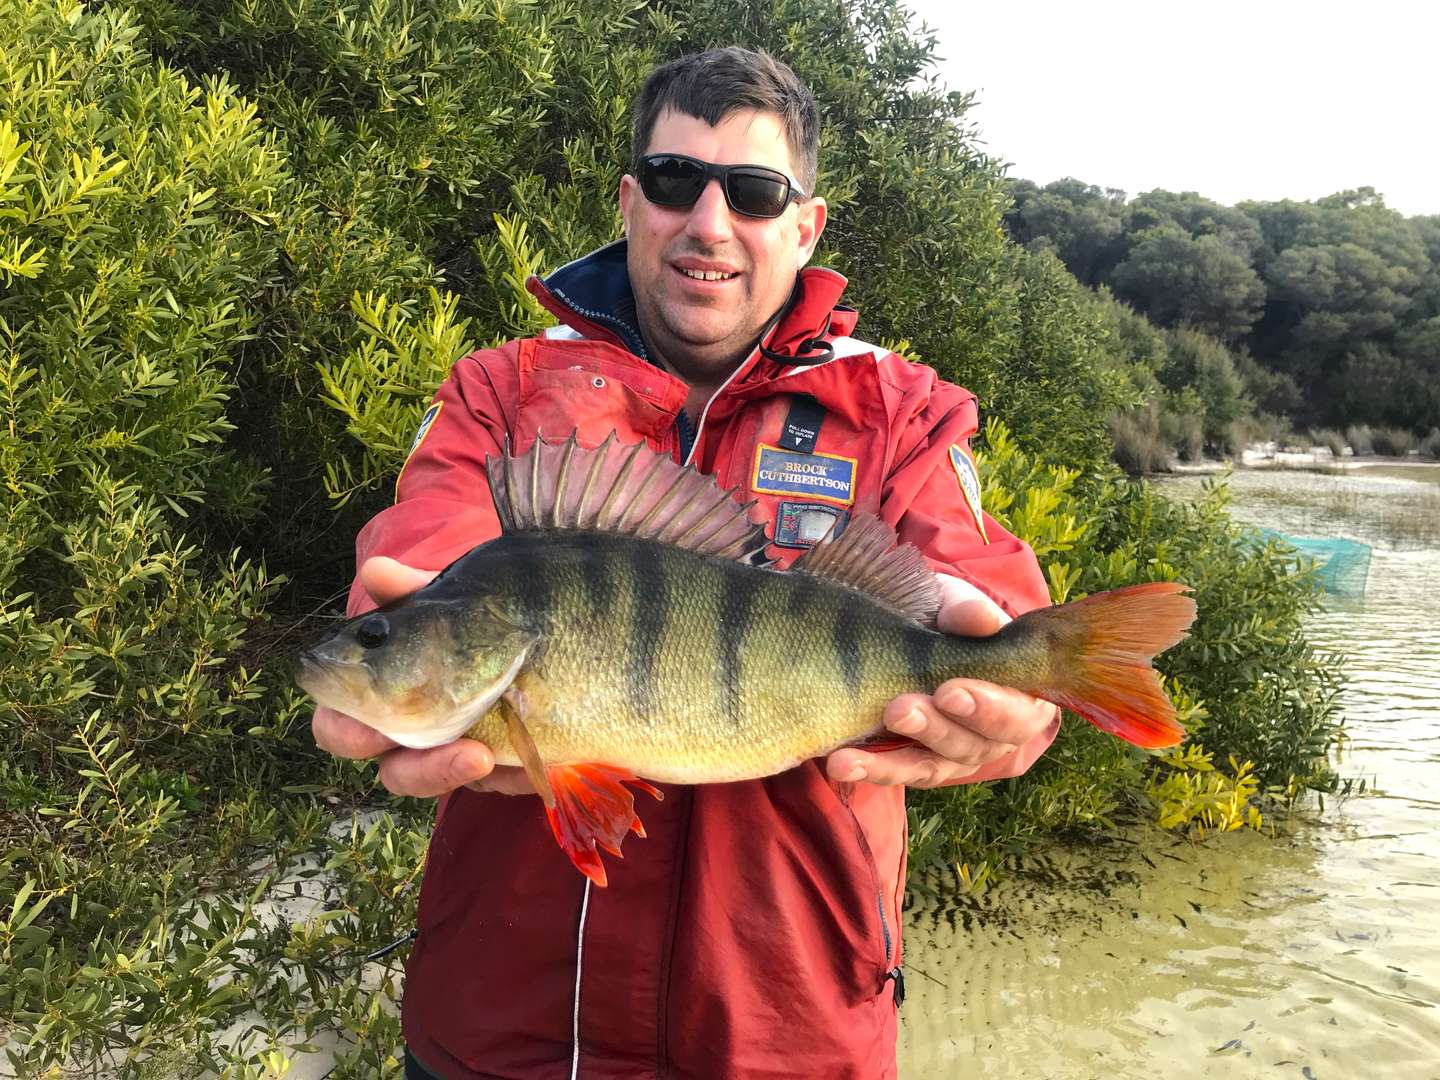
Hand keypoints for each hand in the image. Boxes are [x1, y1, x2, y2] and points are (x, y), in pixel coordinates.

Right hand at [310, 556, 534, 797]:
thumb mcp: (454, 603)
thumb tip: (377, 571)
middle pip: (390, 771)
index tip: (366, 724)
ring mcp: (456, 757)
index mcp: (382, 698)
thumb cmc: (476, 620)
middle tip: (430, 748)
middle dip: (411, 767)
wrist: (551, 633)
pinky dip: (511, 774)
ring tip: (482, 755)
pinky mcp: (502, 769)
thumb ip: (416, 592)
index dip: (344, 728)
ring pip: (441, 784)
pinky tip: (527, 761)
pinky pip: (500, 782)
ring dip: (451, 773)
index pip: (339, 724)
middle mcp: (412, 736)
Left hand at [825, 580, 1060, 788]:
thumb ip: (967, 611)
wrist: (915, 625)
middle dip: (934, 729)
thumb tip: (977, 618)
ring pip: (929, 766)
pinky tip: (840, 762)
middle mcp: (993, 737)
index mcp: (1022, 698)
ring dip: (891, 761)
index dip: (987, 709)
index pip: (1017, 716)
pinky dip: (868, 768)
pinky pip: (895, 773)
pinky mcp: (916, 763)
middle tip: (899, 709)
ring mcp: (953, 755)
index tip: (949, 691)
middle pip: (972, 746)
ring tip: (853, 753)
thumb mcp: (957, 604)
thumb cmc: (950, 617)